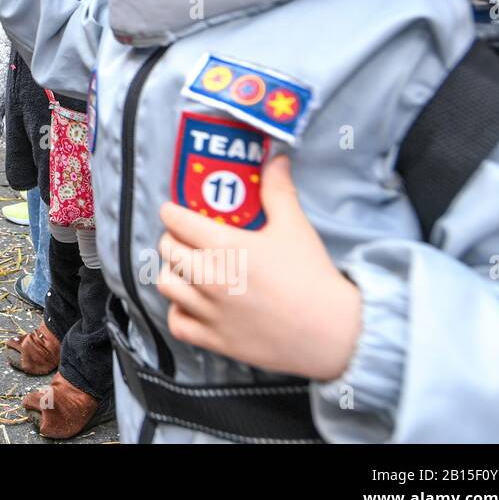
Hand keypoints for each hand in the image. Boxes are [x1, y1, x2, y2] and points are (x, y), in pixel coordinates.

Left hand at [155, 154, 362, 382]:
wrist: (332, 332)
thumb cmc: (312, 277)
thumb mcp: (295, 226)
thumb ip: (278, 190)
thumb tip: (275, 160)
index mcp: (226, 246)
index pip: (176, 221)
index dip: (172, 212)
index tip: (175, 211)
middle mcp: (211, 277)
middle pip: (167, 250)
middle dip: (173, 240)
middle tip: (187, 239)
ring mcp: (210, 311)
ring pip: (166, 284)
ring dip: (173, 274)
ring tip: (189, 270)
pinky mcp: (214, 339)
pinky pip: (177, 323)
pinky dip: (179, 312)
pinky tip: (193, 305)